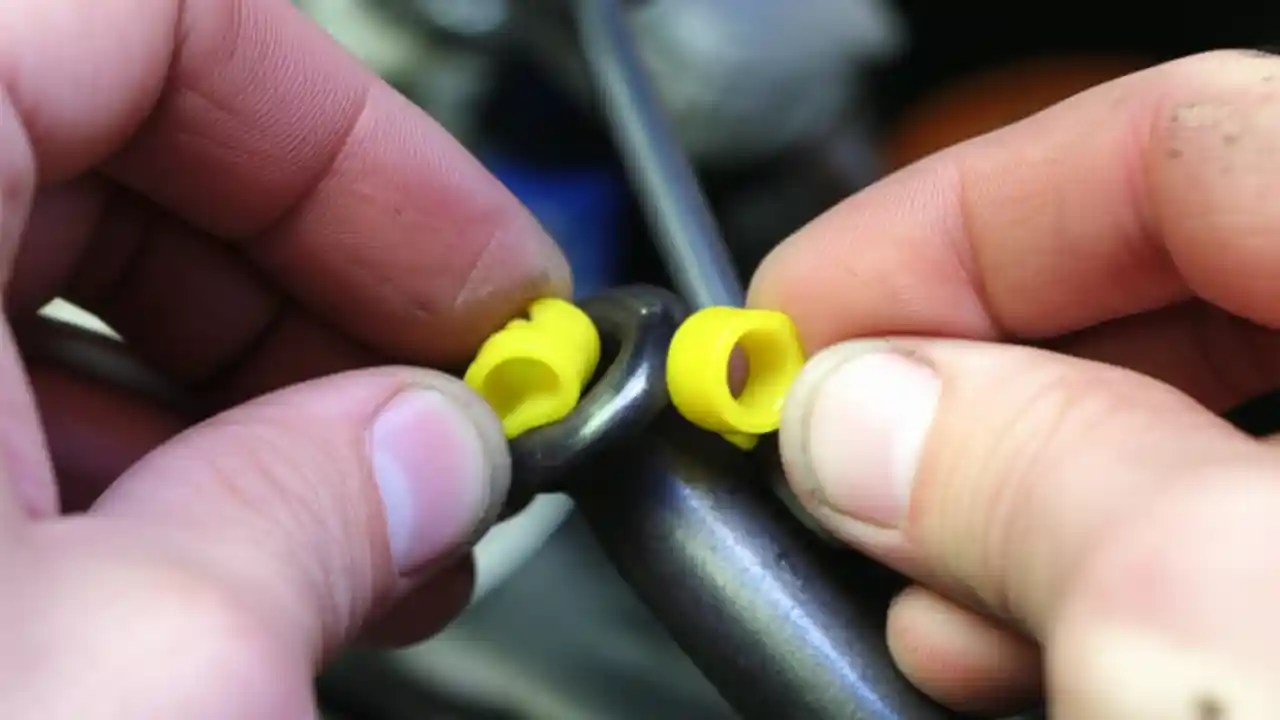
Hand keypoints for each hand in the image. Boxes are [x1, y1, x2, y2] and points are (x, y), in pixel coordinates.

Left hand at [0, 1, 566, 716]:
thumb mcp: (140, 668)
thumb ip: (317, 515)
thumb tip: (432, 449)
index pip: (145, 13)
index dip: (352, 136)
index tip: (478, 272)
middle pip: (121, 146)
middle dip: (327, 282)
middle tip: (454, 403)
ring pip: (59, 277)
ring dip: (251, 392)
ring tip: (376, 515)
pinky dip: (138, 461)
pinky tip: (247, 558)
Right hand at [752, 50, 1279, 717]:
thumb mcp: (1211, 624)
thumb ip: (1032, 475)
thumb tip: (863, 417)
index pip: (1186, 138)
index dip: (959, 214)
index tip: (803, 315)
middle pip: (1172, 280)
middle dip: (968, 372)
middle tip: (836, 455)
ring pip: (1181, 428)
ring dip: (1010, 500)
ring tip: (921, 600)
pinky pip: (1220, 548)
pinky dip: (1093, 581)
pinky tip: (1012, 644)